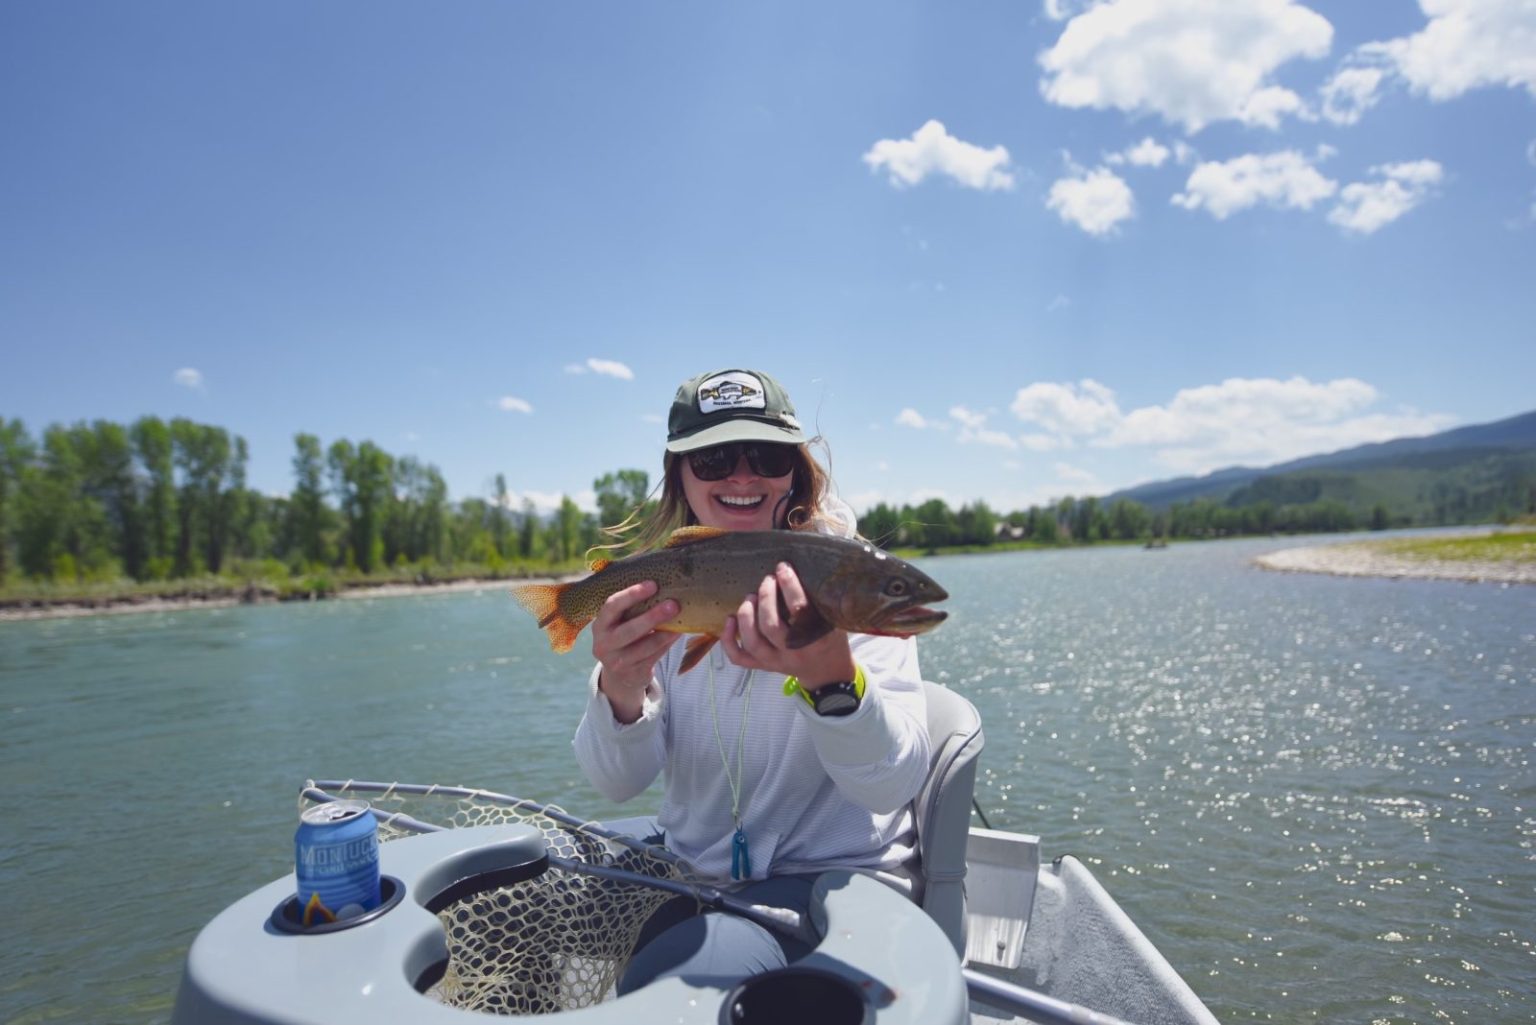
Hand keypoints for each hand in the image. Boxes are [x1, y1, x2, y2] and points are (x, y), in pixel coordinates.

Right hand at [592, 580, 677, 722]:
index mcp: (599, 624)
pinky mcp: (633, 673)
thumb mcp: (620, 621)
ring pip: (645, 646)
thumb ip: (632, 606)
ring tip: (680, 619)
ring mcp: (617, 662)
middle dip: (652, 617)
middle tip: (673, 604)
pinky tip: (677, 633)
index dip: (631, 595)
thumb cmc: (625, 634)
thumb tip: (663, 579)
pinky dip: (667, 643)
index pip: (612, 606)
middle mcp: (604, 644)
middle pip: (628, 630)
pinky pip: (654, 657)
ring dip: (665, 633)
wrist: (620, 672)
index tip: (653, 584)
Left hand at [722, 563, 855, 687]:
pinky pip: (739, 658)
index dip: (790, 586)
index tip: (783, 568)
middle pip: (771, 627)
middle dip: (766, 598)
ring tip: (750, 597)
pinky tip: (730, 619)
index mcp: (816, 639)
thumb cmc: (829, 638)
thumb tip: (798, 567)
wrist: (827, 671)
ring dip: (747, 616)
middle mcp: (794, 653)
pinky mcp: (763, 666)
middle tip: (767, 581)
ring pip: (753, 642)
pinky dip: (729, 640)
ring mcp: (776, 662)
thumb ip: (818, 601)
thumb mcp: (832, 620)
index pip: (800, 611)